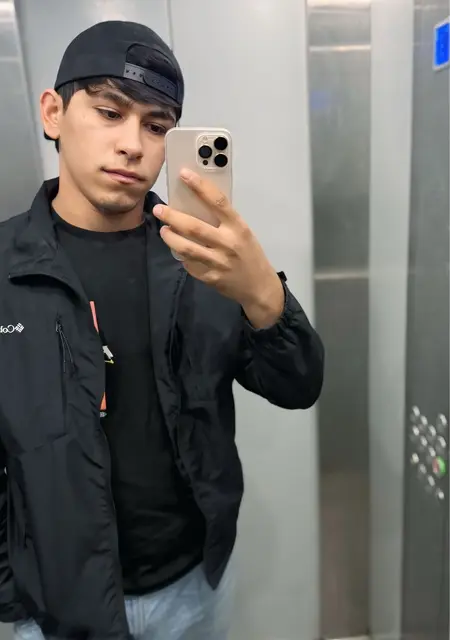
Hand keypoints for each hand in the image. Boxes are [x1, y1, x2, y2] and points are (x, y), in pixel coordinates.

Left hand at [153, 168, 284, 327]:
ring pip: (186, 248)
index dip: (200, 186)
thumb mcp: (242, 233)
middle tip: (159, 209)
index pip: (218, 202)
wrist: (259, 286)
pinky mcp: (210, 278)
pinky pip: (190, 264)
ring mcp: (218, 262)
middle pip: (194, 227)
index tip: (184, 174)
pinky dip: (181, 255)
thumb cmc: (250, 254)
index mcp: (238, 227)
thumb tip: (195, 205)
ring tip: (164, 230)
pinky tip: (178, 250)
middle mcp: (228, 244)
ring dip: (170, 237)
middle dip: (172, 217)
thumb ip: (223, 221)